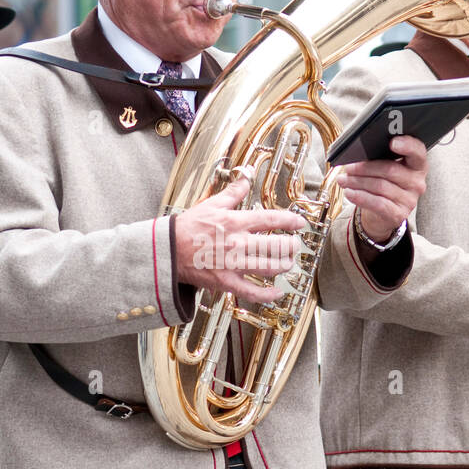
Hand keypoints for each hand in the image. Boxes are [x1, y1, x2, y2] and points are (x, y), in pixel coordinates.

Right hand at [174, 173, 305, 301]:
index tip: (300, 223)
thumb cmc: (188, 227)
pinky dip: (268, 294)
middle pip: (275, 245)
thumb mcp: (212, 204)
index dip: (290, 221)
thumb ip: (234, 191)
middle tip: (295, 245)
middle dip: (291, 246)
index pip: (270, 219)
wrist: (167, 250)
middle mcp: (237, 243)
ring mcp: (233, 264)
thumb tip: (248, 174)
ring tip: (288, 262)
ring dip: (284, 265)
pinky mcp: (226, 282)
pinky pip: (252, 292)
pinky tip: (278, 292)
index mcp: (235, 222)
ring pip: (269, 267)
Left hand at [337, 135, 427, 241]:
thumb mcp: (384, 170)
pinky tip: (349, 192)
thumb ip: (380, 158)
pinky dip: (360, 197)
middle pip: (390, 169)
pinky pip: (378, 203)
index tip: (392, 142)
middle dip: (365, 168)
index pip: (418, 152)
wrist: (381, 214)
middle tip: (349, 167)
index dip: (407, 145)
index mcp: (417, 166)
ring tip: (343, 180)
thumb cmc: (382, 185)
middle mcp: (417, 182)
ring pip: (380, 186)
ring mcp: (410, 200)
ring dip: (357, 182)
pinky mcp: (399, 214)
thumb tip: (358, 155)